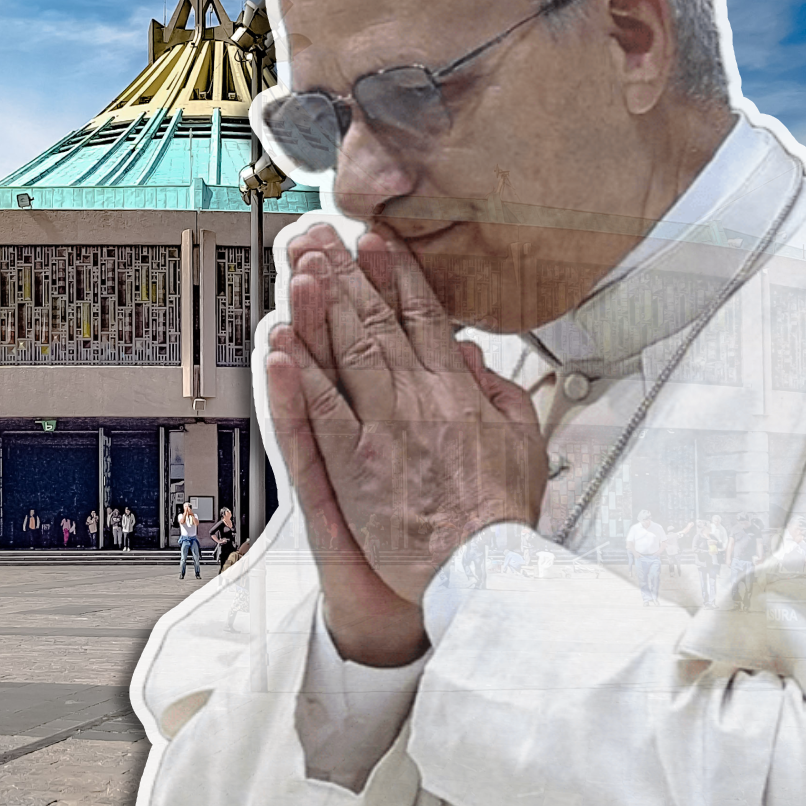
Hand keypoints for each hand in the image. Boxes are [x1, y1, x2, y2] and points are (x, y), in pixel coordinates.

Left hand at [267, 224, 546, 666]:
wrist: (482, 568)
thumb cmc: (500, 517)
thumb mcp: (524, 443)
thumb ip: (500, 395)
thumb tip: (475, 358)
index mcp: (458, 391)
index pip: (423, 319)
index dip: (396, 276)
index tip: (376, 244)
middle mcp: (417, 399)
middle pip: (376, 322)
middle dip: (348, 275)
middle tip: (324, 237)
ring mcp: (381, 428)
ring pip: (344, 353)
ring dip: (320, 307)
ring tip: (302, 268)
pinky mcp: (353, 462)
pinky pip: (318, 409)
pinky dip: (298, 374)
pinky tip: (281, 343)